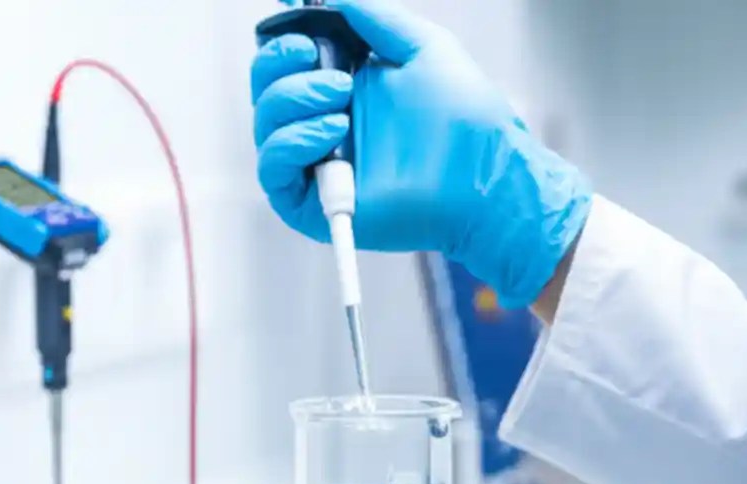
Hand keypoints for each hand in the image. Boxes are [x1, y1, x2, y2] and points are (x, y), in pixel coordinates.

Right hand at [251, 0, 591, 307]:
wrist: (482, 173)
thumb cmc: (464, 118)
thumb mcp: (420, 45)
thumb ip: (373, 16)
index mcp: (342, 89)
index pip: (286, 64)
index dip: (280, 42)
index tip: (292, 17)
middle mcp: (323, 125)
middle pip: (265, 91)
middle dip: (279, 64)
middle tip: (313, 54)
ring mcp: (317, 165)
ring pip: (264, 125)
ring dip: (292, 99)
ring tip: (342, 96)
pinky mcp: (313, 202)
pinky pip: (272, 168)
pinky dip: (293, 142)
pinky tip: (334, 130)